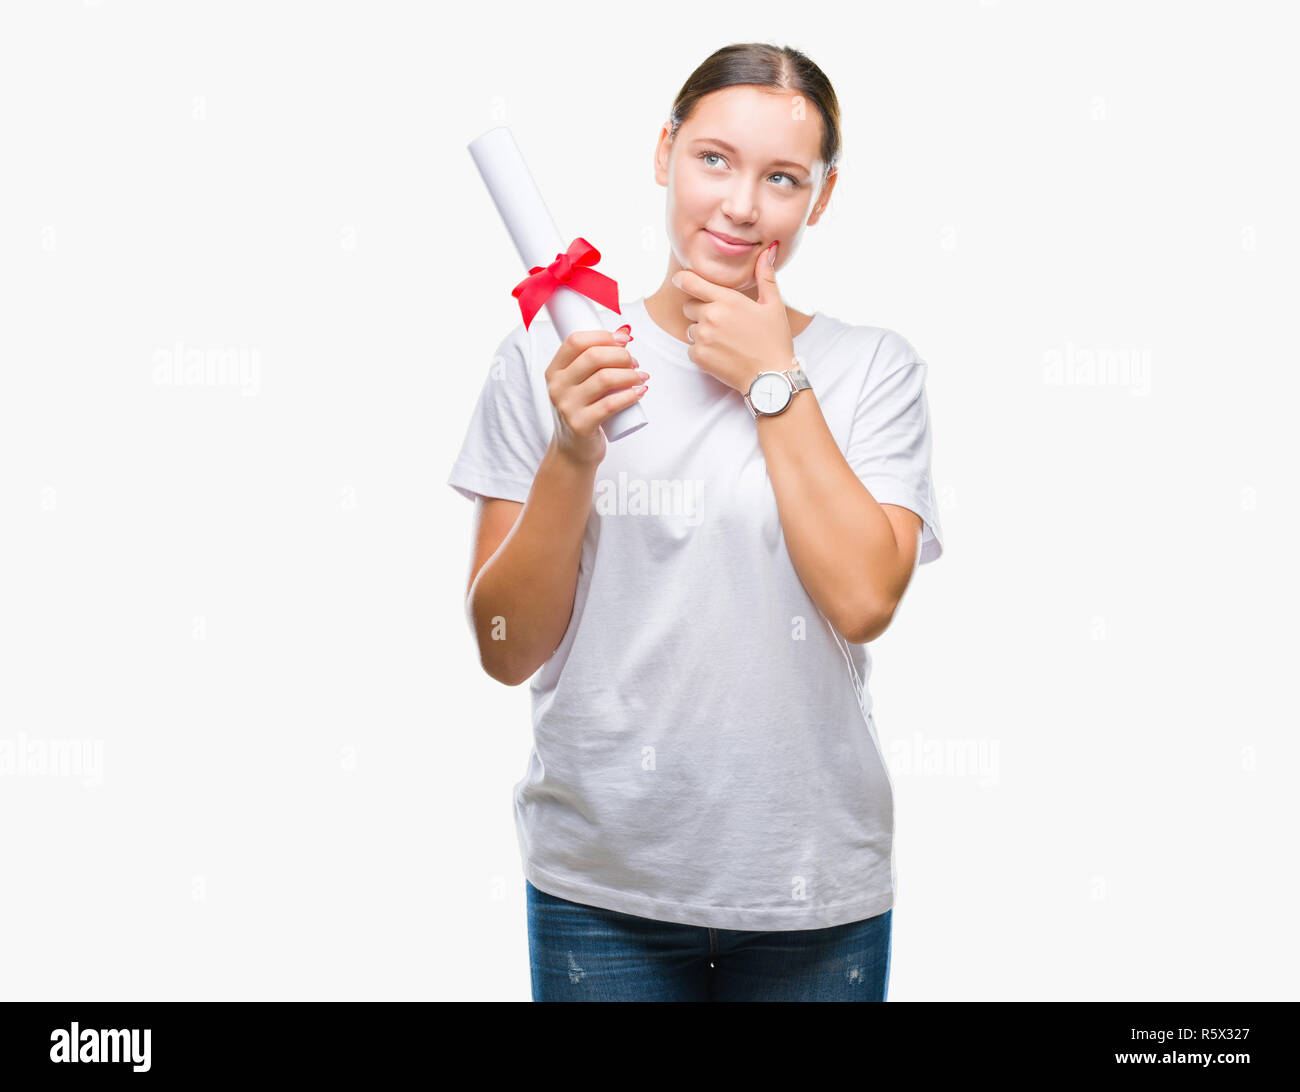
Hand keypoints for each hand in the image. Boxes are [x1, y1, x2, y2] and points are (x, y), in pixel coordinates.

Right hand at [545, 327, 647, 467]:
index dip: (603, 335)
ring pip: (605, 378)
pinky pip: (610, 404)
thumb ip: (590, 362)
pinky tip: (641, 391)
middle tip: (635, 362)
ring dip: (630, 374)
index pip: (575, 341)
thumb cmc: (582, 410)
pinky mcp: (581, 425)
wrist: (573, 451)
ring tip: (641, 376)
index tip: (624, 339)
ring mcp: (567, 407)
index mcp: (554, 371)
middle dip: (621, 355)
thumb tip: (622, 335)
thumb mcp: (576, 385)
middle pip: (593, 357)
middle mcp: (557, 387)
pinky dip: (630, 395)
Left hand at [671, 241, 794, 394]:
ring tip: (726, 341)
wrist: (770, 377)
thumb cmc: (774, 340)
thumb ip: (765, 276)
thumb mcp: (773, 304)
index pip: (690, 282)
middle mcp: (711, 316)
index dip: (682, 279)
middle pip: (689, 306)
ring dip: (702, 333)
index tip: (680, 280)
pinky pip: (691, 349)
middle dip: (700, 311)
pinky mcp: (699, 357)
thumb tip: (768, 250)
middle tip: (722, 323)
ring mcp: (703, 337)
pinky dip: (703, 351)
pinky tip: (722, 354)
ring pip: (691, 329)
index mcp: (726, 300)